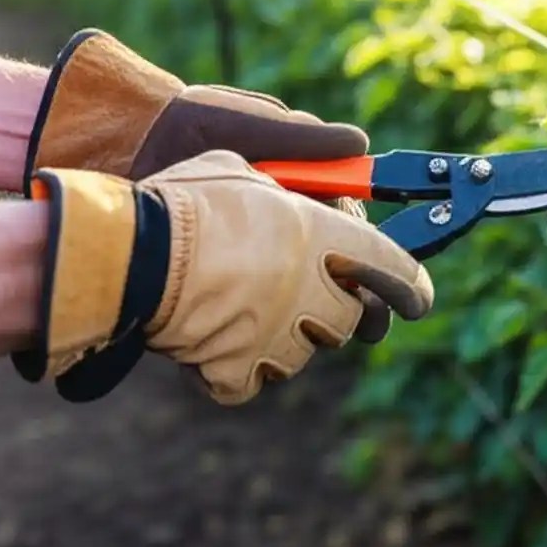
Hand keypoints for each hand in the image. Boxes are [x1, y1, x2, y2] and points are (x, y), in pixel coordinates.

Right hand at [14, 150, 433, 403]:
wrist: (129, 251)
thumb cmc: (183, 200)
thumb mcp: (239, 167)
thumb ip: (285, 183)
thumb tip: (301, 186)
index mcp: (323, 236)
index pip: (392, 268)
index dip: (410, 287)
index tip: (417, 300)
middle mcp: (313, 289)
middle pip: (348, 319)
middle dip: (329, 308)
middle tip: (292, 293)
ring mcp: (280, 336)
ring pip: (303, 352)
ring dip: (279, 335)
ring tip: (233, 305)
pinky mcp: (242, 370)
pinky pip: (251, 379)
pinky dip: (233, 366)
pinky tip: (207, 337)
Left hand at [25, 28, 395, 340]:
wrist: (108, 145)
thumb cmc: (179, 124)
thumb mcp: (242, 125)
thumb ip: (298, 137)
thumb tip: (361, 142)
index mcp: (294, 185)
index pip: (346, 224)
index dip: (368, 254)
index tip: (382, 278)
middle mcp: (276, 221)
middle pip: (329, 267)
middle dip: (353, 298)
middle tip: (368, 325)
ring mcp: (246, 249)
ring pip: (295, 292)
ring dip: (313, 315)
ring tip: (323, 336)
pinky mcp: (212, 272)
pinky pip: (250, 304)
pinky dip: (262, 323)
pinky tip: (266, 340)